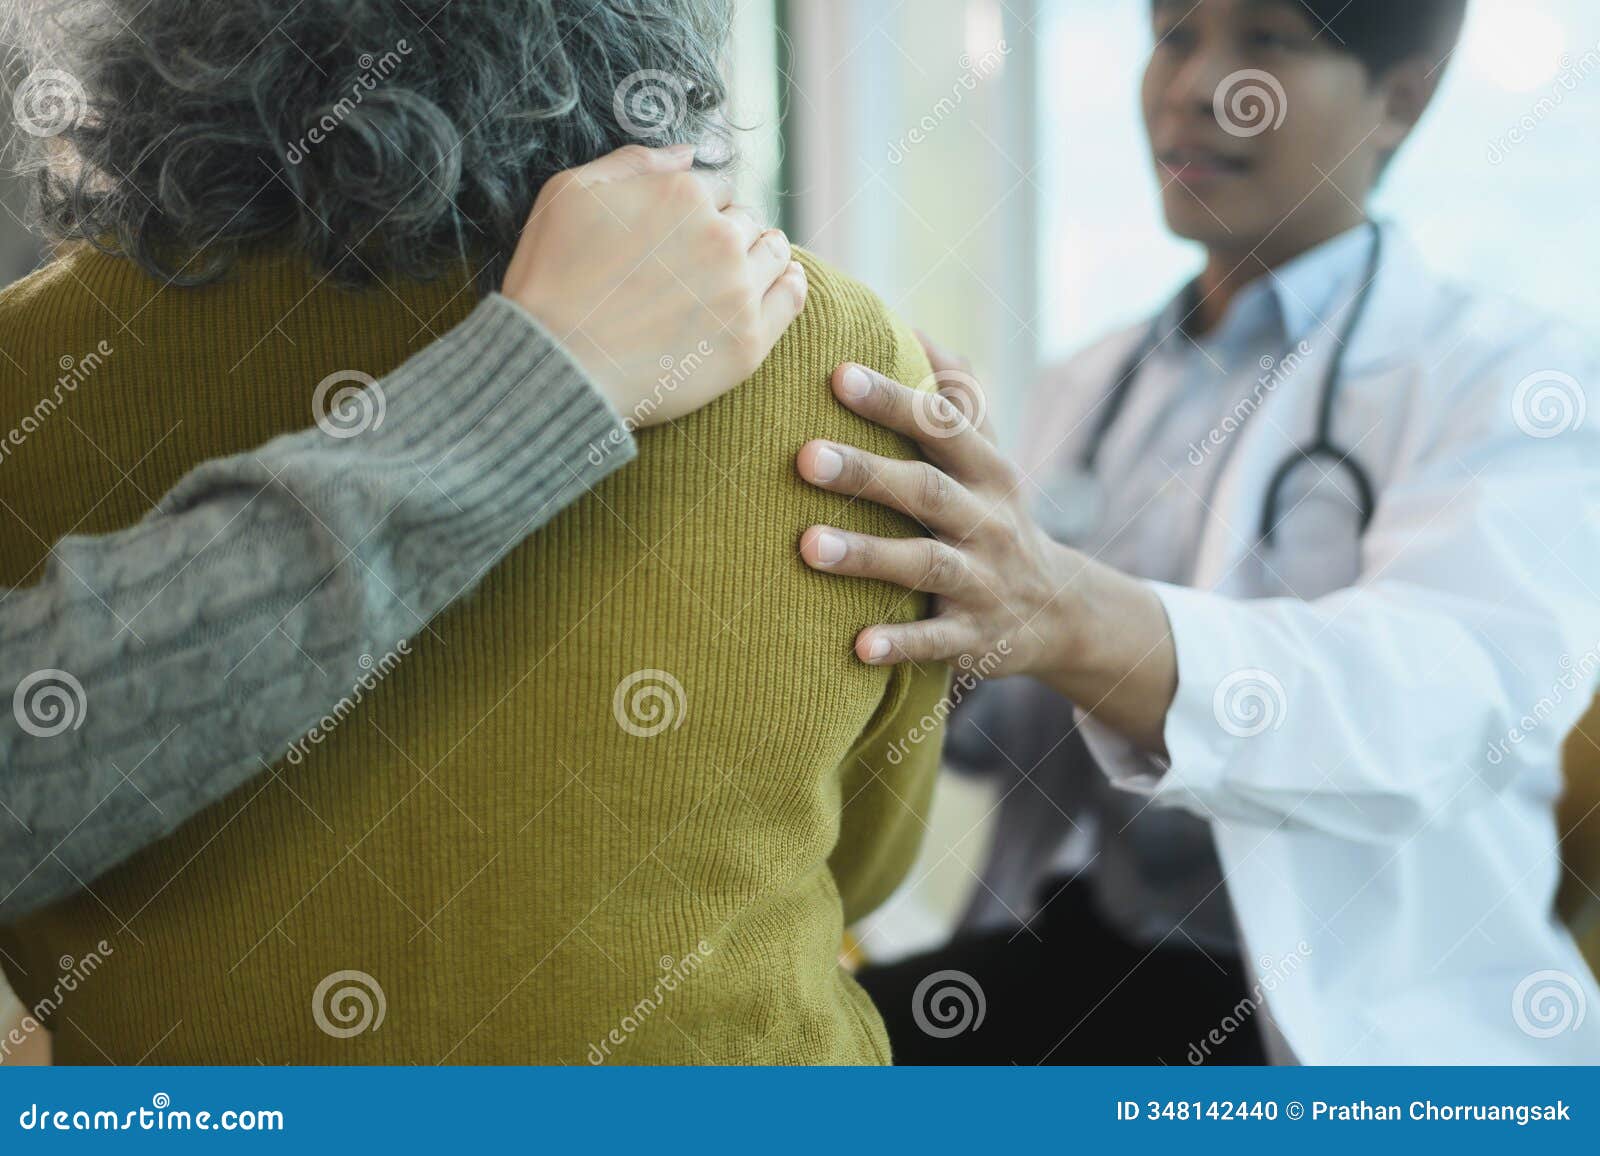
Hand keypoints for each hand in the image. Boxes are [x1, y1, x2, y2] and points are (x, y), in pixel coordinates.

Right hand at [502, 144, 806, 427]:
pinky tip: (784, 283)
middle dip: (728, 232)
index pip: (716, 187)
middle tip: (702, 261)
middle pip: (746, 219)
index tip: (681, 233)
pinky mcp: (748, 341)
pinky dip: (791, 284)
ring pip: (774, 252)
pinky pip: (792, 297)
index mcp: (681, 194)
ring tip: (739, 272)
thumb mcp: (571, 192)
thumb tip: (688, 153)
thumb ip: (634, 162)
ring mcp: (738, 290)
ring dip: (761, 255)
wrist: (557, 365)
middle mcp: (720, 235)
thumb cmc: (552, 279)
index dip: (699, 208)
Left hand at [794, 338, 1177, 752]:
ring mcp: (982, 579)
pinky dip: (899, 643)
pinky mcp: (973, 636)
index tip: (838, 373)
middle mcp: (986, 520)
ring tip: (807, 545)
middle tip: (803, 456)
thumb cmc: (992, 511)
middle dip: (865, 472)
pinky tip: (857, 646)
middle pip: (925, 489)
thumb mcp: (986, 452)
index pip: (938, 424)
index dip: (892, 399)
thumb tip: (903, 322)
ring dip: (867, 554)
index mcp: (985, 469)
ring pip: (924, 563)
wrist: (1058, 608)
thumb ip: (951, 391)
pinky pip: (935, 641)